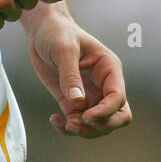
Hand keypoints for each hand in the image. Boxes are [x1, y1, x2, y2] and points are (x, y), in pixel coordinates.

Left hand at [27, 18, 131, 137]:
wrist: (42, 31)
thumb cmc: (57, 32)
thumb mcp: (63, 49)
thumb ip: (70, 75)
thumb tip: (77, 102)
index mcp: (109, 69)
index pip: (118, 97)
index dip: (106, 112)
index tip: (86, 116)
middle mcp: (104, 85)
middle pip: (118, 116)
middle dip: (101, 126)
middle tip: (77, 123)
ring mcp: (90, 95)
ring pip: (99, 125)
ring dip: (84, 130)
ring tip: (64, 123)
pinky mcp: (73, 102)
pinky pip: (79, 123)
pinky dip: (68, 128)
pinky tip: (54, 119)